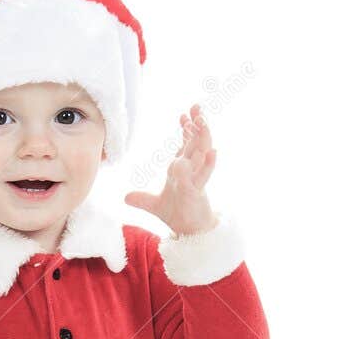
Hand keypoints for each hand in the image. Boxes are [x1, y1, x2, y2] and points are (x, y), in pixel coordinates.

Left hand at [125, 102, 218, 235]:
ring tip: (204, 121)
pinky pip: (203, 177)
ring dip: (203, 138)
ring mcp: (196, 180)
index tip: (183, 115)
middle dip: (197, 125)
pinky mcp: (198, 193)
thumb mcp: (155, 205)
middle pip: (196, 143)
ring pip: (202, 155)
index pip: (186, 144)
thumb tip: (125, 197)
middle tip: (197, 107)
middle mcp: (192, 171)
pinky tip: (212, 152)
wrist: (190, 231)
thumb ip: (143, 199)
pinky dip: (208, 165)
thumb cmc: (178, 213)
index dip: (186, 129)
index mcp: (182, 169)